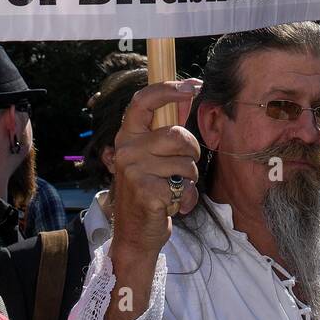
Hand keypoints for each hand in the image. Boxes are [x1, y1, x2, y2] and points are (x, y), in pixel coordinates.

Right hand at [110, 78, 201, 259]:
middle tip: (184, 167)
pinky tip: (173, 205)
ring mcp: (134, 170)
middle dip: (192, 152)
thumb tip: (189, 91)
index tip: (191, 85)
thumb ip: (167, 129)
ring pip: (186, 163)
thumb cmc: (150, 189)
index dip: (167, 89)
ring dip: (189, 179)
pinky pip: (185, 186)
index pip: (143, 101)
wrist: (135, 233)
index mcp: (128, 136)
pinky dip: (187, 199)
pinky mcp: (146, 191)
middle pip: (178, 135)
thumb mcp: (151, 157)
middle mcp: (127, 149)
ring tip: (174, 189)